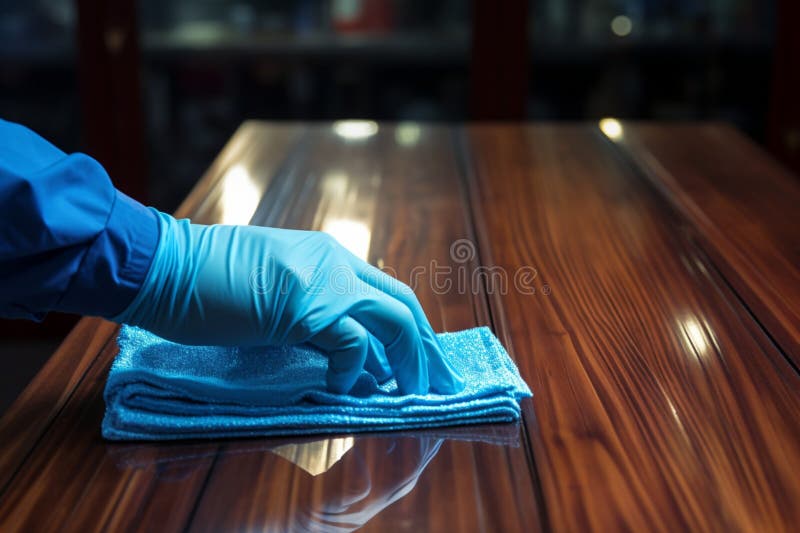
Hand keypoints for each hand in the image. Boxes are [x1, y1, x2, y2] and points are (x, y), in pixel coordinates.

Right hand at [113, 211, 464, 395]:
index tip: (423, 357)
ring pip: (394, 320)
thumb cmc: (205, 281)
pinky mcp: (306, 308)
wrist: (166, 266)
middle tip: (441, 381)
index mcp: (328, 256)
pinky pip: (352, 345)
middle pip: (403, 304)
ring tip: (415, 393)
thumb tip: (337, 347)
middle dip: (427, 347)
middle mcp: (336, 264)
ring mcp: (324, 282)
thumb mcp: (271, 285)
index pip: (386, 290)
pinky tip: (345, 389)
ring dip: (410, 361)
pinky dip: (354, 372)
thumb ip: (309, 306)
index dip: (410, 327)